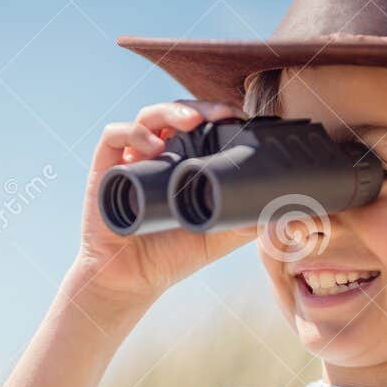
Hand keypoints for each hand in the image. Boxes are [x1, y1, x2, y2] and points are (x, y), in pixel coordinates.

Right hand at [69, 100, 260, 307]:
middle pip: (178, 112)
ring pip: (149, 116)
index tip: (242, 118)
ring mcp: (132, 157)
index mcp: (185, 161)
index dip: (221, 115)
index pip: (203, 125)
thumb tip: (280, 206)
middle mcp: (159, 153)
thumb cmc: (172, 255)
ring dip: (172, 111)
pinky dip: (134, 134)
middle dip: (202, 107)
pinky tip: (154, 147)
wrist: (132, 279)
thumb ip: (246, 219)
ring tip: (192, 121)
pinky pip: (114, 135)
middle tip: (222, 114)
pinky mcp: (106, 166)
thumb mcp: (218, 235)